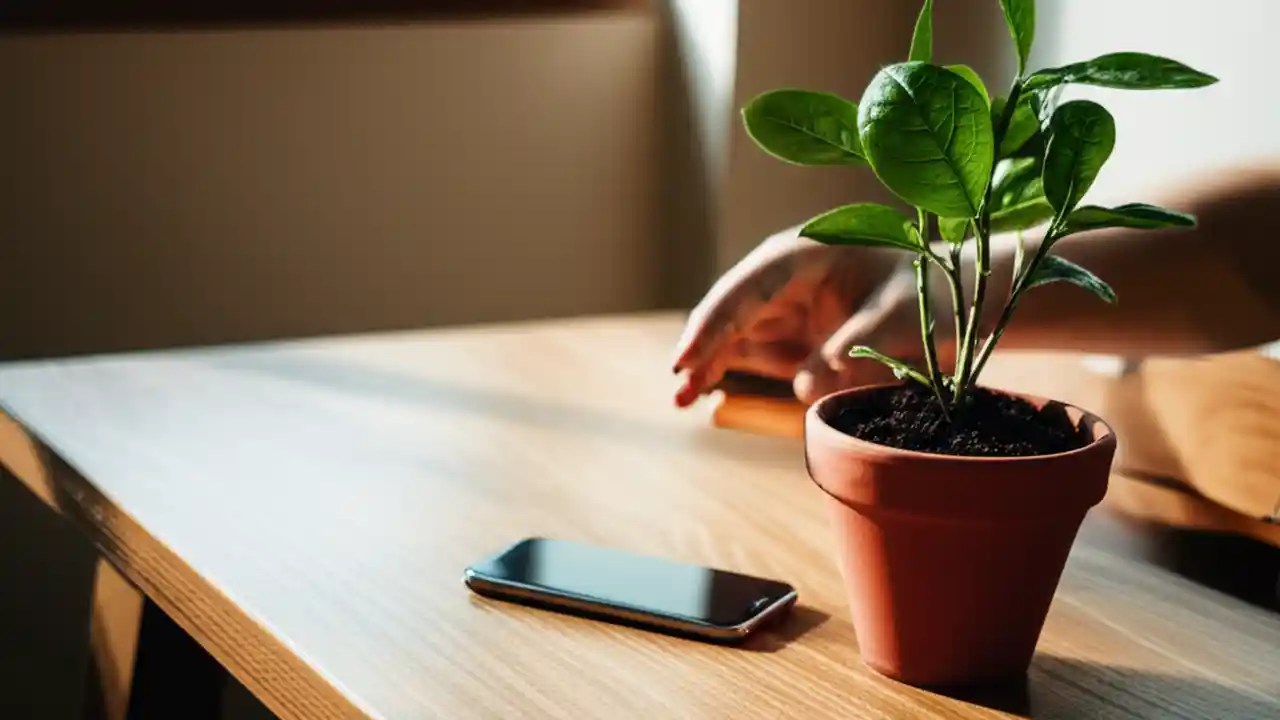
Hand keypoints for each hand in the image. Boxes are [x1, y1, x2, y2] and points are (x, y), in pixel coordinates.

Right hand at [672, 226, 916, 405]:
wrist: (956, 303)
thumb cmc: (933, 296)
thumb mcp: (905, 316)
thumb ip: (857, 346)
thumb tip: (804, 387)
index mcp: (807, 253)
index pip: (749, 286)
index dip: (715, 321)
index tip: (689, 356)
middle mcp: (785, 276)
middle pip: (731, 309)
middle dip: (703, 344)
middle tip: (679, 384)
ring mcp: (785, 305)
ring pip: (732, 332)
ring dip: (706, 362)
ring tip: (682, 400)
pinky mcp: (791, 334)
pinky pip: (749, 350)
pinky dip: (724, 370)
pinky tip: (701, 393)